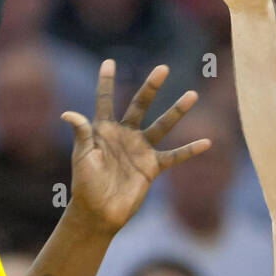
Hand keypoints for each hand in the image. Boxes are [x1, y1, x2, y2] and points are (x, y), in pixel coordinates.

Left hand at [61, 60, 209, 233]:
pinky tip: (207, 142)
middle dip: (151, 87)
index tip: (109, 62)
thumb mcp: (82, 157)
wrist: (98, 213)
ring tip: (192, 95)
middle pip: (139, 105)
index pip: (105, 101)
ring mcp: (140, 149)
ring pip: (162, 125)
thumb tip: (68, 114)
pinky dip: (190, 150)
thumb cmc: (85, 184)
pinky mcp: (152, 167)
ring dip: (177, 111)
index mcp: (104, 130)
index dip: (106, 82)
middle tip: (163, 68)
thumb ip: (82, 134)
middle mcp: (124, 135)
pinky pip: (174, 156)